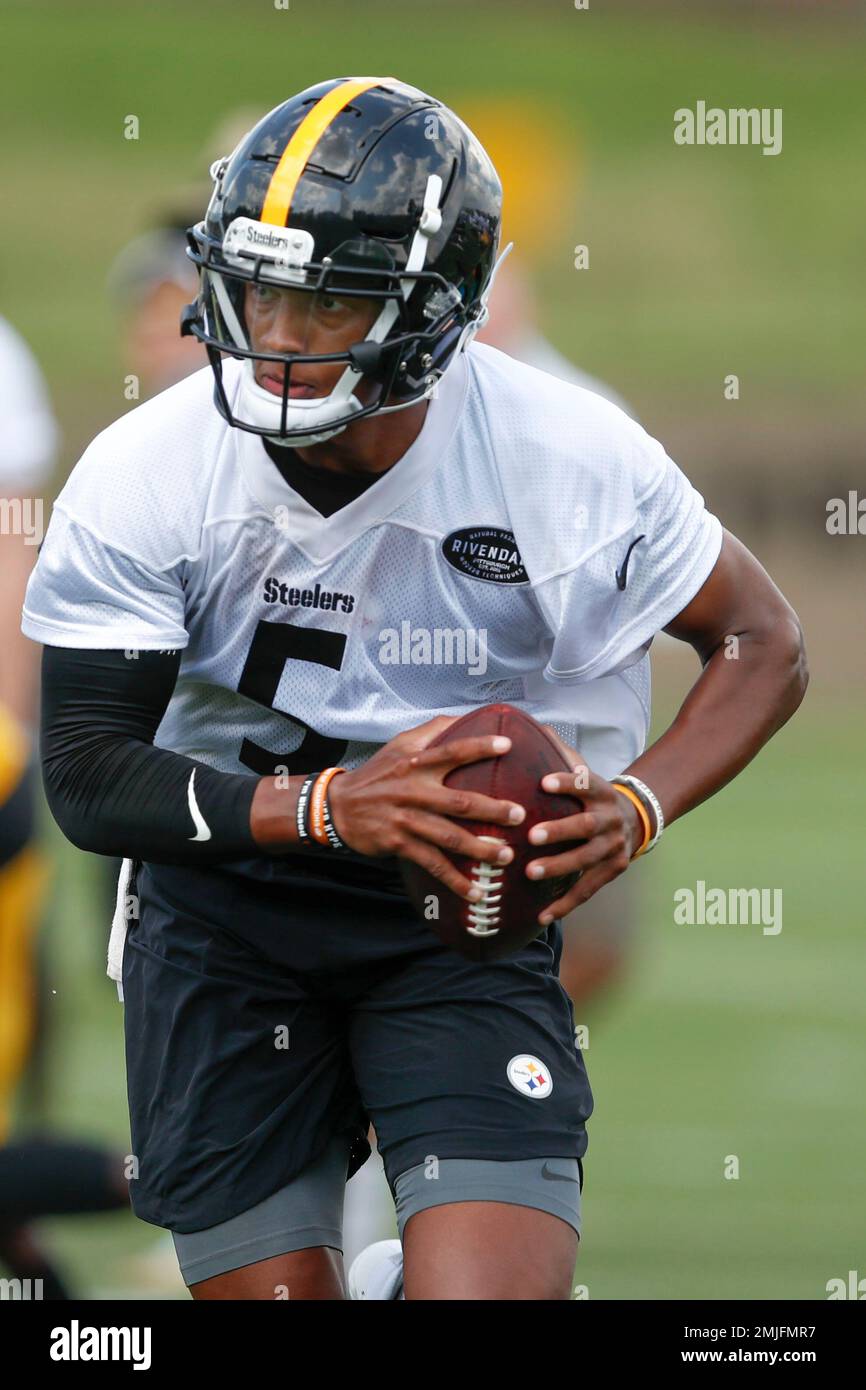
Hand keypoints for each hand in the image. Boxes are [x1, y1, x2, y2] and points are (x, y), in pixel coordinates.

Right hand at [328, 715, 526, 902]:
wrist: (339, 806)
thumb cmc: (377, 774)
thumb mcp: (399, 745)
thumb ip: (432, 731)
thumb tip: (465, 717)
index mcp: (416, 764)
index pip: (452, 752)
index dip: (479, 747)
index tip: (508, 746)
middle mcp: (413, 791)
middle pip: (459, 802)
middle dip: (492, 810)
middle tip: (519, 815)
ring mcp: (407, 820)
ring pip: (449, 837)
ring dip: (480, 849)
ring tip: (506, 856)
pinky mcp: (400, 844)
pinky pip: (433, 864)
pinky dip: (454, 880)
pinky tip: (475, 891)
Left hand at [526, 727, 643, 924]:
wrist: (638, 818)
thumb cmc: (595, 796)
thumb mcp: (588, 774)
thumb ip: (562, 755)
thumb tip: (533, 728)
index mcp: (602, 791)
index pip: (586, 783)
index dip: (567, 781)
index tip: (543, 782)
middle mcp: (610, 819)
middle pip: (585, 826)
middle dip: (558, 831)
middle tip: (531, 835)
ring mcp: (613, 848)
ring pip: (586, 860)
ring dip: (558, 866)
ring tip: (530, 872)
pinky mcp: (612, 871)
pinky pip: (586, 890)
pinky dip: (564, 903)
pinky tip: (541, 914)